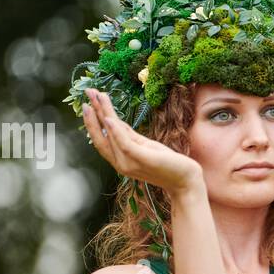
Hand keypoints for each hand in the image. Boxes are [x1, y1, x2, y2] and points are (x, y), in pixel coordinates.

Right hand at [82, 88, 203, 195]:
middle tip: (88, 92)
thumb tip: (113, 121)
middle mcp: (121, 163)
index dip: (92, 121)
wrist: (185, 181)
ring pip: (110, 135)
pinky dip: (116, 131)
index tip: (87, 103)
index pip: (101, 139)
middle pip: (100, 137)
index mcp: (120, 160)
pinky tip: (109, 118)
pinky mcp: (142, 159)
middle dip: (92, 114)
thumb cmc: (167, 164)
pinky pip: (125, 143)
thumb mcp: (145, 145)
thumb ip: (128, 136)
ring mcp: (130, 163)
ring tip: (97, 96)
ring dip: (103, 113)